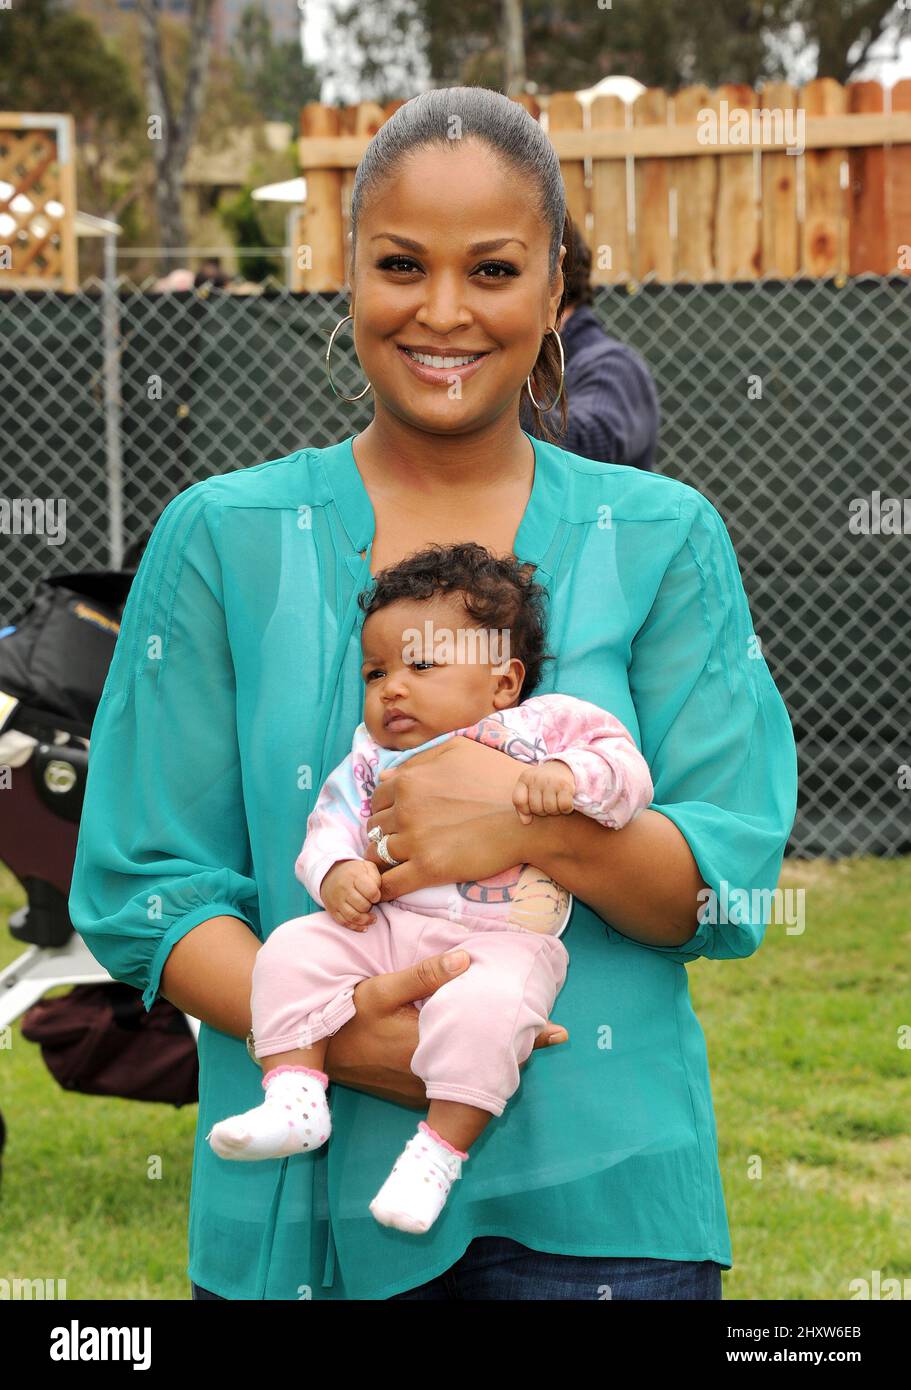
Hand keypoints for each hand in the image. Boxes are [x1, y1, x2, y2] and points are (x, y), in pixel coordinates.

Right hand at [320, 858, 381, 930]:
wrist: (330, 874)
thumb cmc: (354, 872)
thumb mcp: (367, 867)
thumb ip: (376, 878)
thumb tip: (378, 894)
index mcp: (354, 876)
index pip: (371, 892)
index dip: (377, 897)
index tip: (376, 896)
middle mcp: (343, 888)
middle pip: (363, 906)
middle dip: (370, 907)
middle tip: (371, 904)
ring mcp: (336, 900)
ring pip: (353, 917)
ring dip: (366, 920)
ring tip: (372, 918)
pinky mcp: (332, 910)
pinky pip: (344, 922)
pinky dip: (356, 927)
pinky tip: (364, 926)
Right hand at [323, 947, 568, 1106]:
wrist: (312, 1054)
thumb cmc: (346, 1019)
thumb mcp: (379, 991)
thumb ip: (423, 976)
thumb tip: (465, 960)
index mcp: (427, 1048)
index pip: (486, 1047)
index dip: (524, 1041)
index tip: (557, 1032)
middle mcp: (430, 1076)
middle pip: (484, 1065)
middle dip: (515, 1048)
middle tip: (550, 1030)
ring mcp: (423, 1089)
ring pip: (470, 1074)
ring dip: (492, 1057)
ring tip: (525, 1036)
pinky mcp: (414, 1094)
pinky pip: (452, 1080)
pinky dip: (469, 1065)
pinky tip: (480, 1048)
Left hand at [364, 736, 556, 901]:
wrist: (528, 817)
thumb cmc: (499, 778)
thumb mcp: (458, 751)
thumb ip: (419, 761)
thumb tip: (385, 775)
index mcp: (409, 781)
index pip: (376, 798)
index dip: (384, 808)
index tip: (396, 818)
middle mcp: (406, 809)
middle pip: (374, 826)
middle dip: (383, 832)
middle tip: (399, 840)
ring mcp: (415, 840)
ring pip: (377, 854)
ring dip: (383, 860)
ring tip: (396, 863)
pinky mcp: (429, 869)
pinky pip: (390, 883)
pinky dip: (383, 888)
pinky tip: (385, 890)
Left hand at [512, 760, 575, 824]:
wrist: (562, 767)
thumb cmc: (542, 784)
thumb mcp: (528, 789)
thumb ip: (522, 805)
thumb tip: (526, 822)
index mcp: (525, 778)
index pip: (519, 800)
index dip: (524, 810)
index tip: (530, 808)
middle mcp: (537, 778)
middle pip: (536, 808)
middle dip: (542, 811)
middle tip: (546, 803)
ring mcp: (552, 781)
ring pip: (550, 809)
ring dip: (554, 811)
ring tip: (555, 802)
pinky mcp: (566, 785)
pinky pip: (564, 806)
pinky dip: (566, 809)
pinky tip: (564, 803)